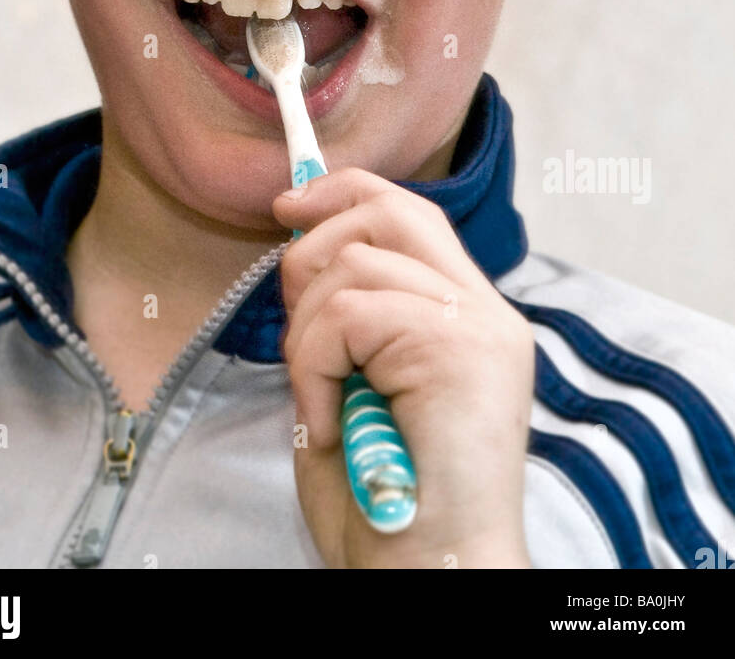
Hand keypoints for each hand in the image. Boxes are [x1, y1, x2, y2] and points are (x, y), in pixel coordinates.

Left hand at [273, 168, 535, 568]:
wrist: (434, 577)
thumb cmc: (386, 507)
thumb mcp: (352, 392)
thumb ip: (342, 324)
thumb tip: (299, 257)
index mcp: (467, 320)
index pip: (410, 215)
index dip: (344, 195)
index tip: (288, 207)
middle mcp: (485, 313)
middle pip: (393, 210)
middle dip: (317, 238)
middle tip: (291, 309)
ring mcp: (478, 326)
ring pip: (357, 262)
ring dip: (308, 332)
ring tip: (319, 402)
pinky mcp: (457, 347)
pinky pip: (350, 312)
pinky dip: (315, 364)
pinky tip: (328, 420)